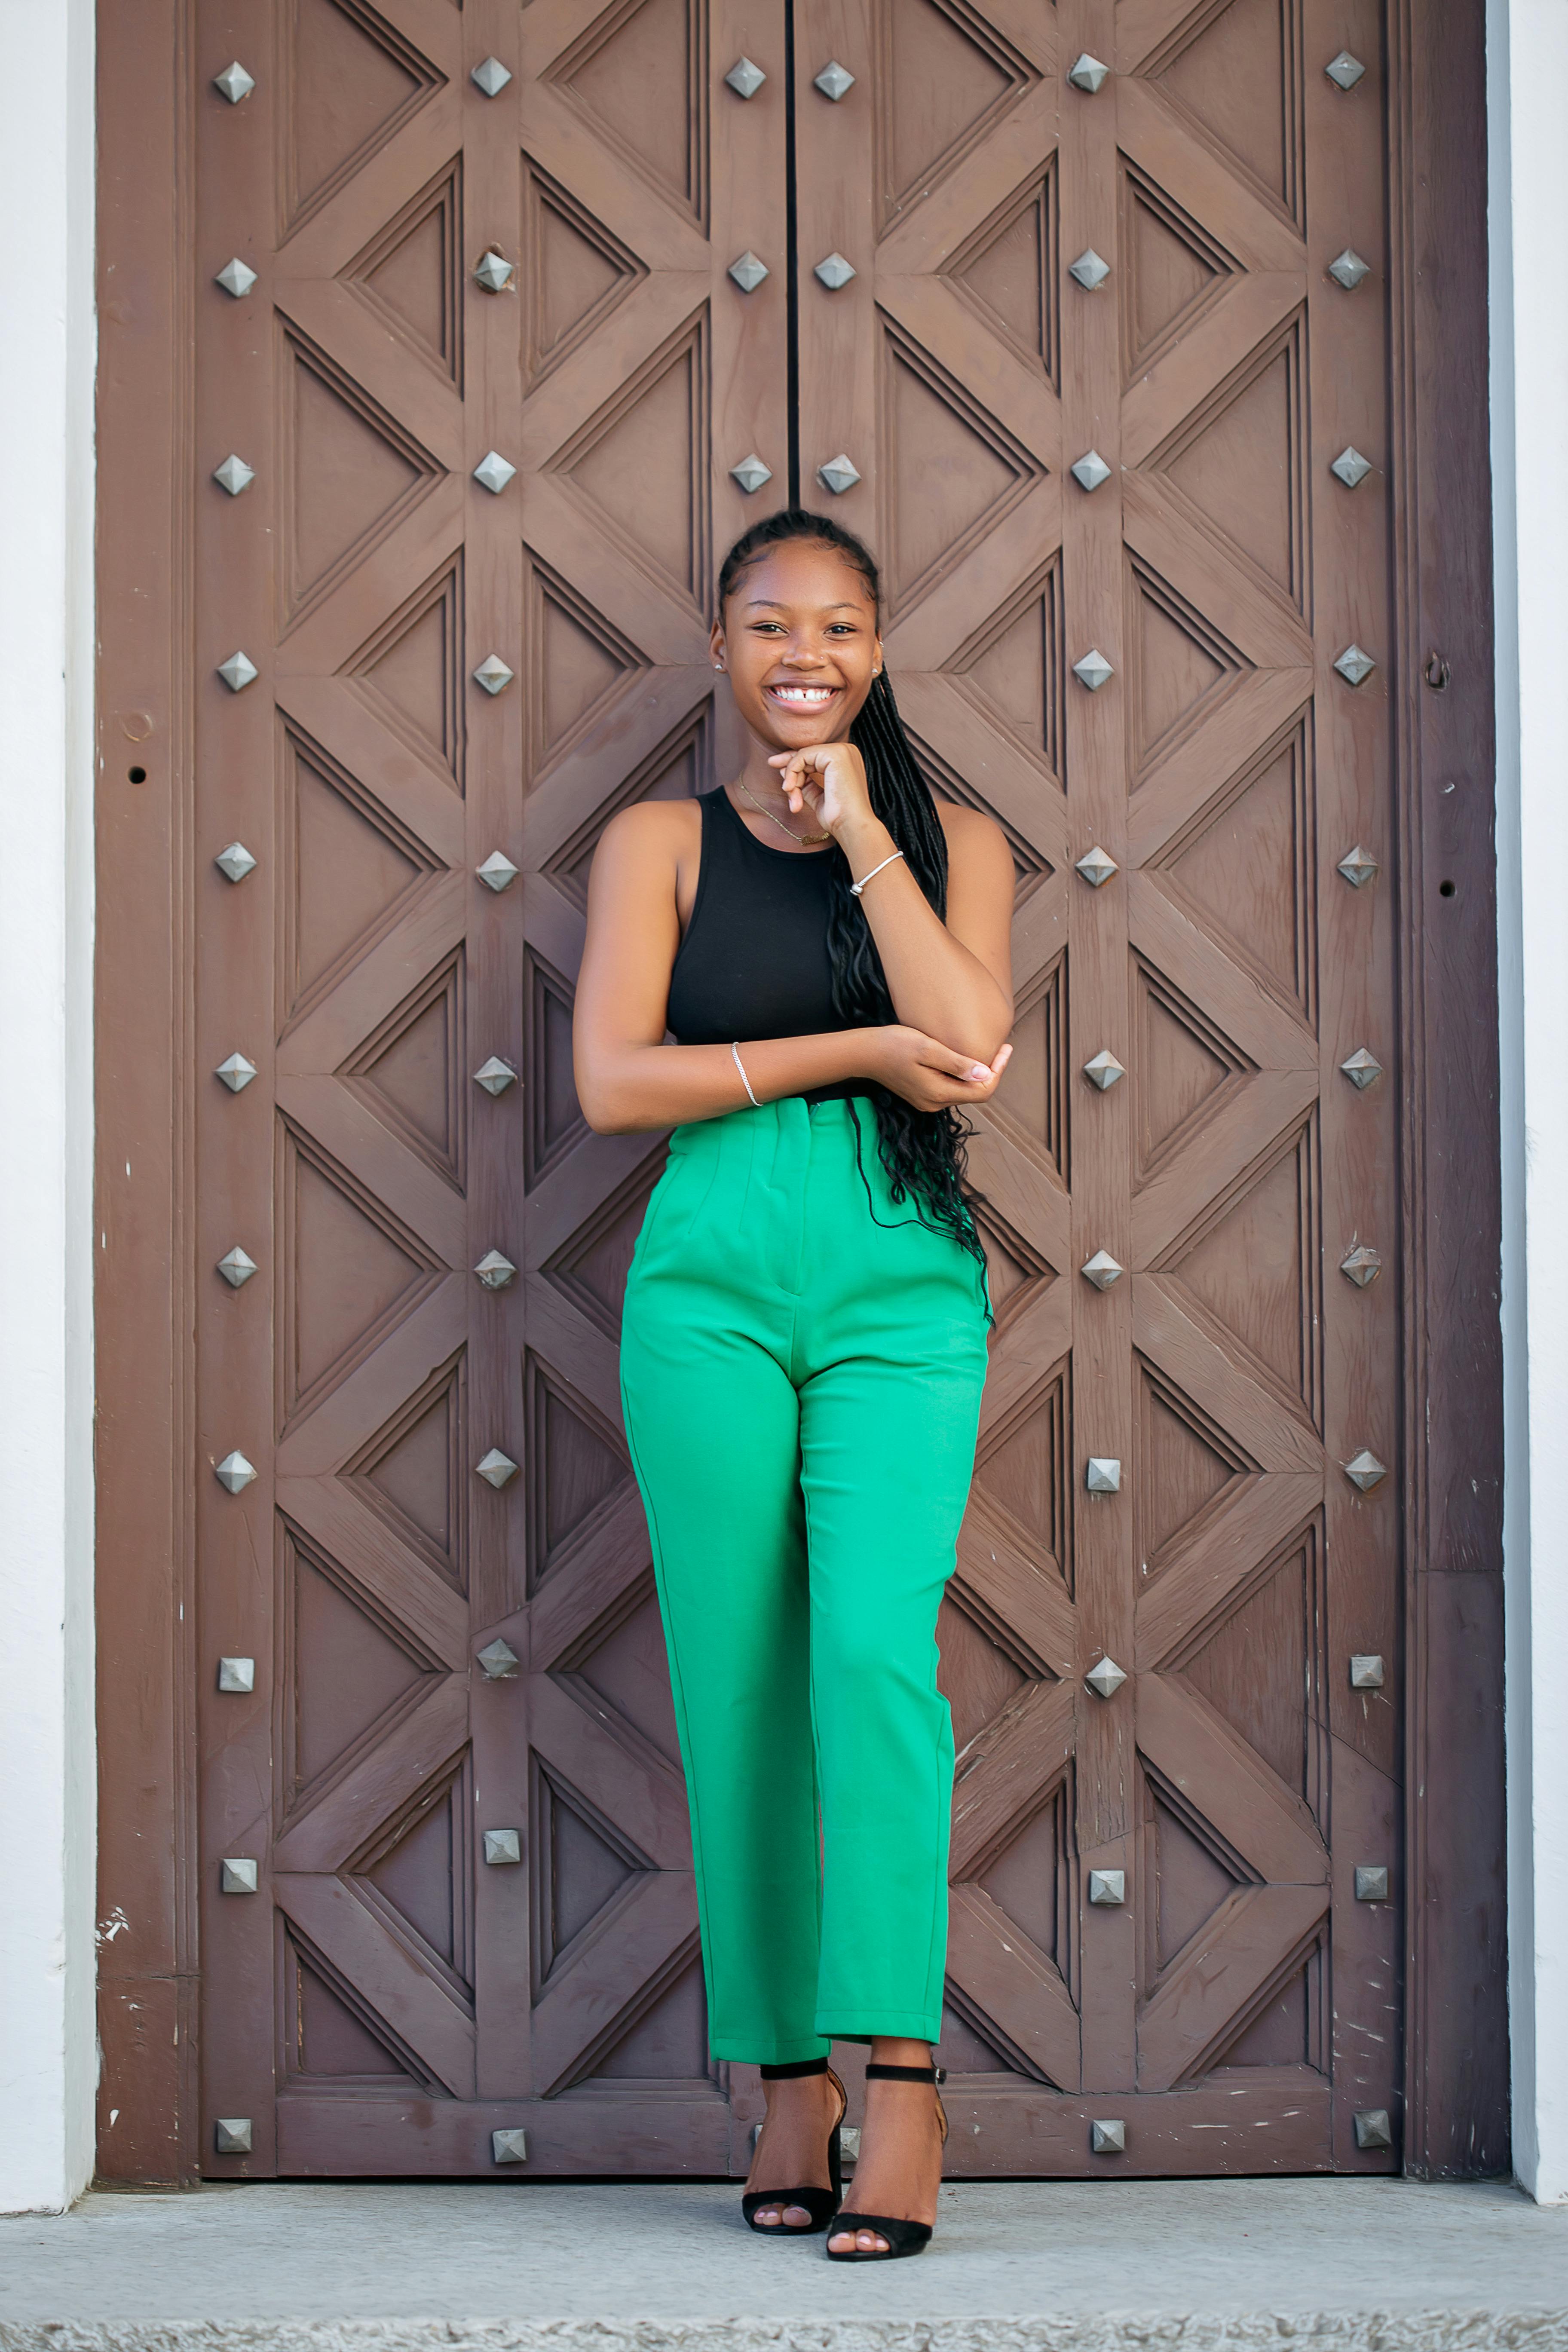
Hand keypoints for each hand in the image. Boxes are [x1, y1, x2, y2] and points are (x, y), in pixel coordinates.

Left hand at [766, 740, 875, 842]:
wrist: (851, 826)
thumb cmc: (838, 817)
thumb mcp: (818, 796)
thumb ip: (806, 783)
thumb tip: (784, 769)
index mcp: (846, 760)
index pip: (814, 756)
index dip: (795, 763)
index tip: (778, 770)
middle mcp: (847, 751)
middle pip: (808, 754)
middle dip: (790, 771)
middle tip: (782, 784)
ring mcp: (842, 750)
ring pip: (803, 756)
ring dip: (792, 778)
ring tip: (793, 799)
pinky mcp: (835, 754)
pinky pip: (803, 757)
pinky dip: (793, 772)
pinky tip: (790, 789)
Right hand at [870, 1027, 1012, 1112]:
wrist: (864, 1053)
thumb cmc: (893, 1045)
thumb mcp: (928, 1049)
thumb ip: (957, 1063)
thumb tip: (985, 1074)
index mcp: (939, 1093)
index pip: (983, 1091)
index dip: (999, 1071)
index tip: (1005, 1048)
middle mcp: (935, 1103)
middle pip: (975, 1093)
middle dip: (992, 1072)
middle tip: (1001, 1046)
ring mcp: (928, 1101)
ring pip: (963, 1091)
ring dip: (978, 1074)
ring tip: (986, 1050)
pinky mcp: (922, 1095)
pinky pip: (951, 1088)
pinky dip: (963, 1075)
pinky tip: (963, 1057)